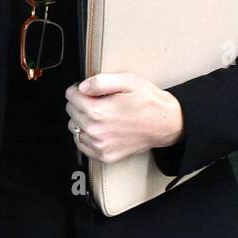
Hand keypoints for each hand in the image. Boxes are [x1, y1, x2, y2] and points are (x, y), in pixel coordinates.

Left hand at [64, 72, 183, 164]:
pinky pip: (82, 145)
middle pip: (71, 111)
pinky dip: (86, 136)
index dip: (78, 88)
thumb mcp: (128, 81)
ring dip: (81, 119)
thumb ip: (101, 81)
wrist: (166, 123)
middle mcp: (96, 131)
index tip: (88, 89)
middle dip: (80, 102)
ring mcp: (100, 146)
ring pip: (74, 128)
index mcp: (98, 111)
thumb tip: (82, 86)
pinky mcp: (105, 156)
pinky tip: (100, 128)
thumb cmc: (149, 101)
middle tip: (97, 99)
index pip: (71, 96)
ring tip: (99, 114)